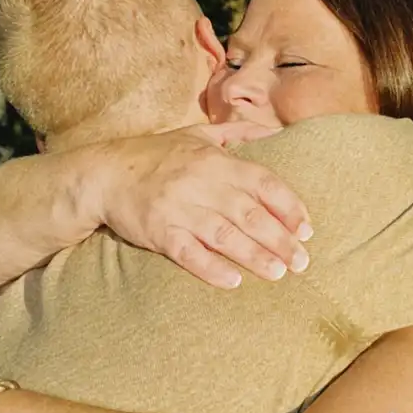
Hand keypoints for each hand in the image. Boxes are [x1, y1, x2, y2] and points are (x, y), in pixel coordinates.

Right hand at [95, 125, 312, 288]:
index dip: (289, 207)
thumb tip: (275, 130)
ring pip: (225, 236)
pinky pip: (188, 253)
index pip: (264, 184)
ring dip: (254, 256)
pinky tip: (233, 281)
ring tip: (278, 273)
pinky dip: (211, 268)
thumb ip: (238, 133)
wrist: (104, 174)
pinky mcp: (159, 232)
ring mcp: (180, 208)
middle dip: (281, 240)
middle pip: (250, 214)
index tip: (307, 229)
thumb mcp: (197, 134)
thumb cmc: (156, 155)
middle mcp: (201, 183)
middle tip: (303, 262)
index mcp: (216, 160)